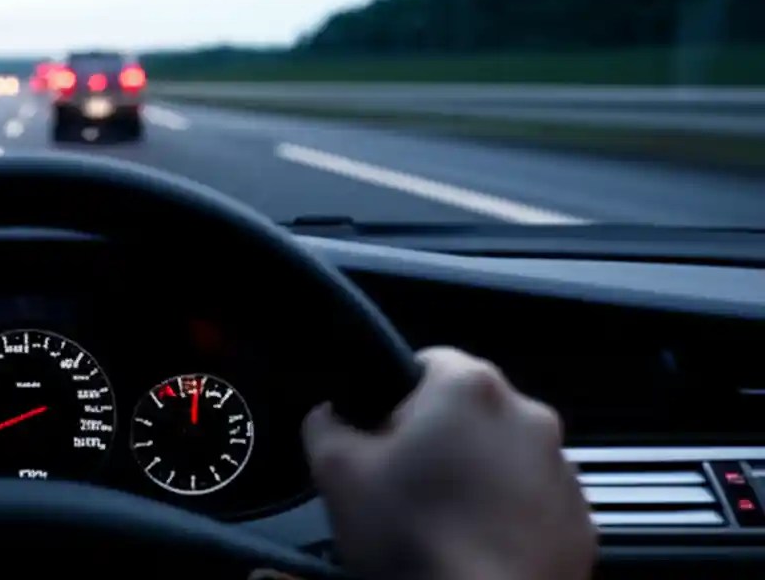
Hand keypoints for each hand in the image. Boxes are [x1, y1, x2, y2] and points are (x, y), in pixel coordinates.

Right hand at [302, 348, 595, 579]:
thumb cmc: (413, 539)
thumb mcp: (337, 472)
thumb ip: (325, 423)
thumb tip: (329, 414)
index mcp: (469, 387)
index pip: (426, 362)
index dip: (395, 400)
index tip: (384, 439)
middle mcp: (528, 415)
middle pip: (469, 410)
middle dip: (439, 439)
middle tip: (407, 484)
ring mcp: (561, 469)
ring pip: (505, 455)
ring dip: (477, 475)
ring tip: (443, 521)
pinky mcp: (580, 518)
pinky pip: (535, 500)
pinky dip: (509, 513)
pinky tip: (477, 543)